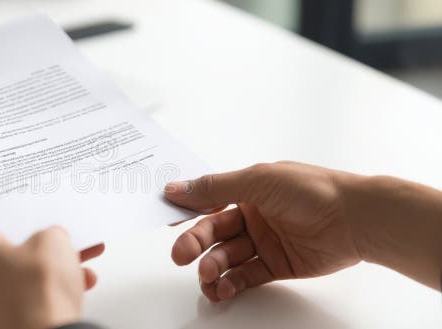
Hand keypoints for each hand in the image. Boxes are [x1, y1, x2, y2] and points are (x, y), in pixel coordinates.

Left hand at [0, 227, 104, 328]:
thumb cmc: (37, 289)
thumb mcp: (53, 240)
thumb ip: (51, 234)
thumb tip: (54, 240)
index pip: (1, 237)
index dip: (28, 234)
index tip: (46, 235)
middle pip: (17, 265)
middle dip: (46, 260)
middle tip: (66, 255)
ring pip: (27, 288)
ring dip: (54, 281)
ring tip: (80, 277)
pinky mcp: (10, 328)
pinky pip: (33, 308)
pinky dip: (52, 301)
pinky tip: (73, 297)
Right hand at [165, 162, 366, 301]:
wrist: (356, 219)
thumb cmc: (313, 191)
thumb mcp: (256, 181)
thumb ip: (214, 188)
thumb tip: (176, 188)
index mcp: (248, 191)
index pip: (208, 202)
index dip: (187, 212)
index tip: (167, 221)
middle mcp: (255, 216)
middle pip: (214, 233)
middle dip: (195, 244)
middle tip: (181, 255)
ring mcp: (266, 242)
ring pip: (227, 257)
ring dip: (212, 267)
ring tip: (207, 276)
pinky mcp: (278, 265)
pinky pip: (247, 276)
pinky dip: (232, 282)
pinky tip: (223, 287)